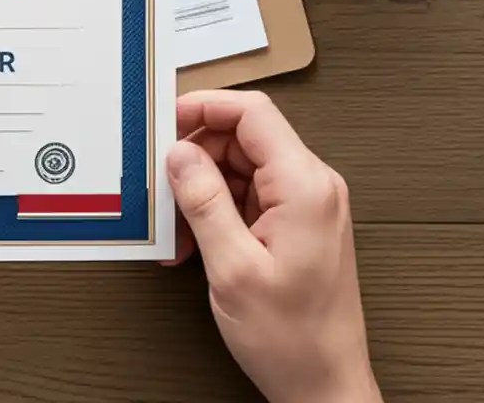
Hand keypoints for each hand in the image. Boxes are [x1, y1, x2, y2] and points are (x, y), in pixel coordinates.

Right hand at [165, 90, 380, 402]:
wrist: (324, 384)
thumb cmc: (293, 338)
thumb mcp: (232, 267)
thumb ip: (203, 202)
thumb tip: (180, 155)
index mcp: (305, 187)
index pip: (252, 114)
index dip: (203, 108)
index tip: (166, 121)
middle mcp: (312, 188)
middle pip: (241, 140)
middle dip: (194, 160)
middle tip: (160, 188)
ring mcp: (305, 206)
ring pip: (238, 170)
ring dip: (200, 193)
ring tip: (176, 232)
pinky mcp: (296, 225)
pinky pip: (246, 198)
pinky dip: (214, 213)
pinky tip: (193, 244)